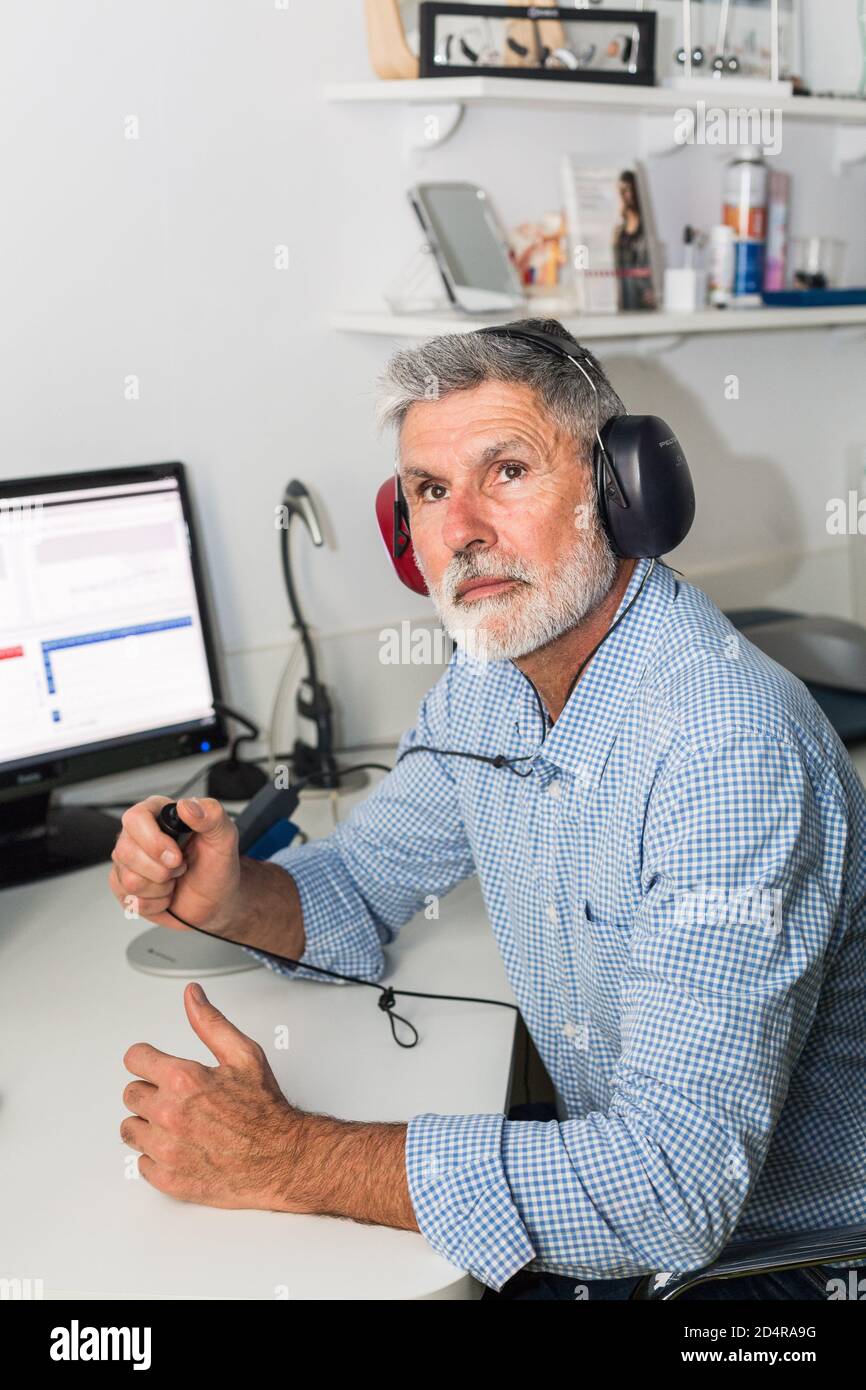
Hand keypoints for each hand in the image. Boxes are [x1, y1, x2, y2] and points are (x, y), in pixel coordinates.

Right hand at [109, 795, 239, 932]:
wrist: (215, 898)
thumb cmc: (216, 865)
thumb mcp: (225, 837)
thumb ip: (212, 815)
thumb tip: (187, 805)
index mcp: (158, 814)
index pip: (135, 818)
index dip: (153, 841)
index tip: (176, 857)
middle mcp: (137, 836)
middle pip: (125, 852)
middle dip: (161, 870)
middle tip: (181, 867)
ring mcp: (128, 863)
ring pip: (129, 880)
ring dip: (160, 888)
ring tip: (174, 879)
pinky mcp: (124, 887)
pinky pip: (130, 901)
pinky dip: (156, 903)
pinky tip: (166, 894)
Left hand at [120, 983, 305, 1210]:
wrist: (281, 1158)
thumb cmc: (264, 1110)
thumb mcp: (243, 1054)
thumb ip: (210, 1022)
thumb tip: (192, 996)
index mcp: (183, 1080)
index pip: (135, 1059)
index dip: (147, 1059)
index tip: (155, 1065)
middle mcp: (169, 1114)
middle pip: (130, 1094)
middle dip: (151, 1091)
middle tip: (177, 1097)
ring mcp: (166, 1149)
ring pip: (130, 1129)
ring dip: (148, 1124)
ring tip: (177, 1123)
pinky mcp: (167, 1178)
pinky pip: (141, 1162)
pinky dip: (156, 1155)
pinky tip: (180, 1146)